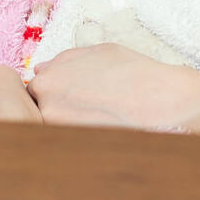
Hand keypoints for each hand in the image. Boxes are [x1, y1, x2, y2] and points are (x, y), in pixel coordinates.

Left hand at [29, 43, 199, 135]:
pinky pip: (68, 142)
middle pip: (39, 110)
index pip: (35, 91)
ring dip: (67, 125)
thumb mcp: (98, 53)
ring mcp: (59, 129)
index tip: (69, 97)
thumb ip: (65, 61)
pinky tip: (99, 132)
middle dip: (56, 110)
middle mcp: (47, 104)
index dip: (53, 94)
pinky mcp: (75, 147)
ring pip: (53, 128)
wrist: (165, 103)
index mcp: (48, 80)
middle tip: (84, 111)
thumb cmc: (135, 74)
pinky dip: (78, 138)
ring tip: (95, 122)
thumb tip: (42, 70)